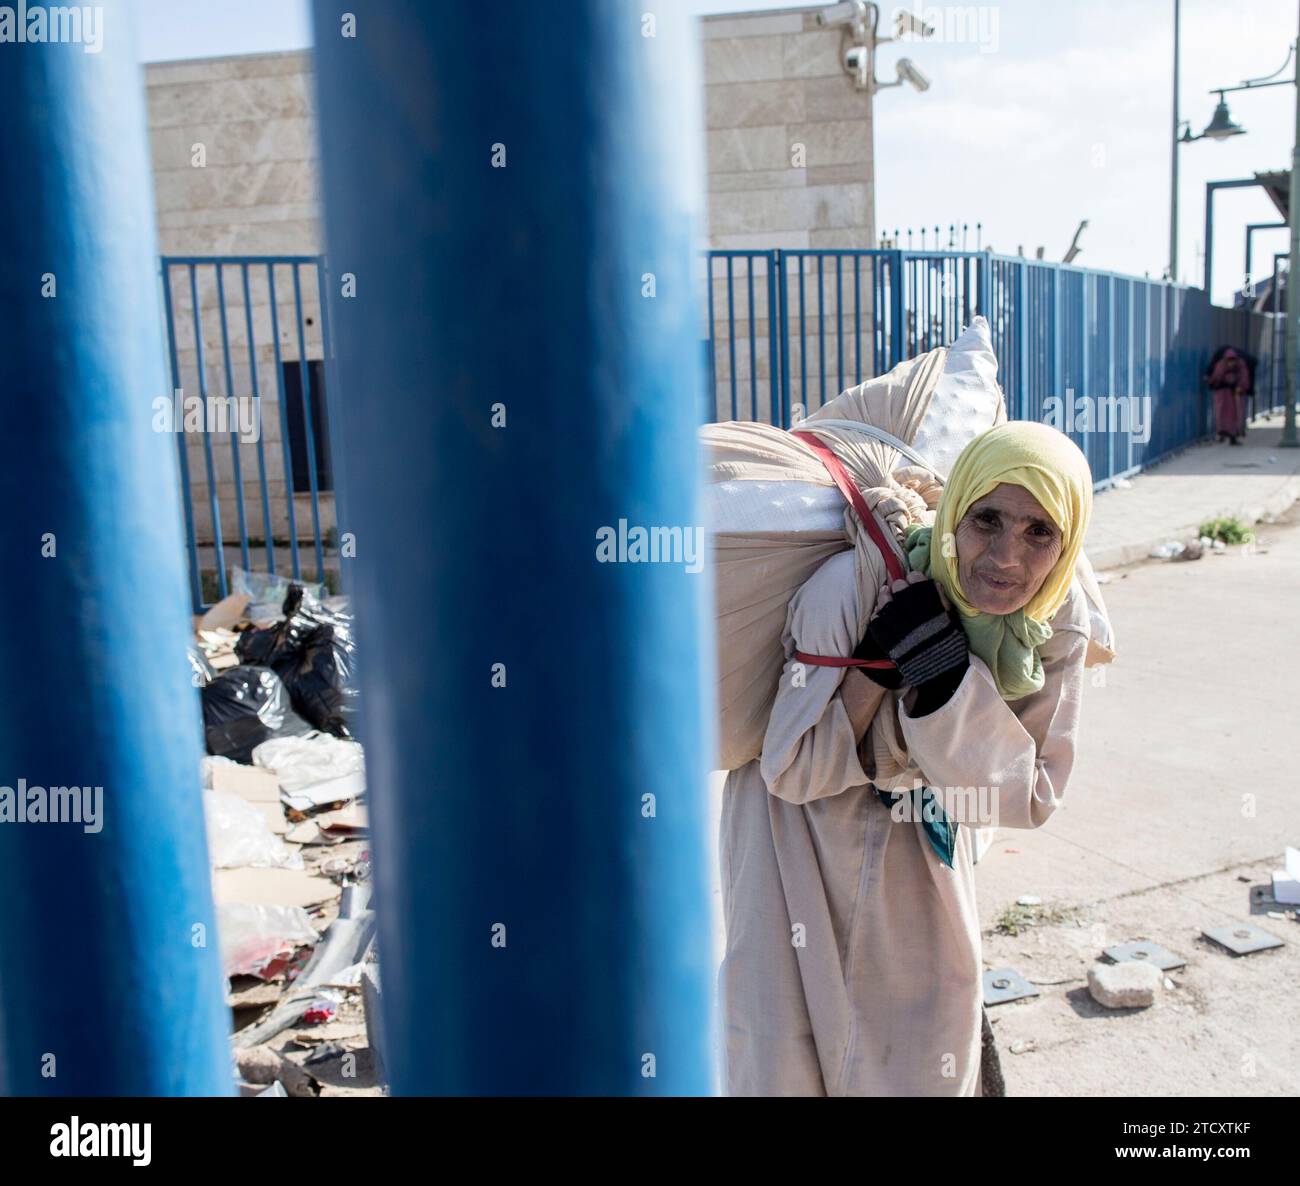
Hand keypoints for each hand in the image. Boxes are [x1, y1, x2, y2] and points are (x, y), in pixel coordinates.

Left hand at [866, 575, 967, 689]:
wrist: (941, 674)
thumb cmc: (950, 646)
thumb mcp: (951, 621)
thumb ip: (941, 602)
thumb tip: (932, 583)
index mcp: (933, 610)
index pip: (919, 585)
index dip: (915, 579)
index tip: (913, 578)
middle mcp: (916, 616)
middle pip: (901, 592)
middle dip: (899, 586)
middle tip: (898, 586)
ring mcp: (901, 629)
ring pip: (886, 606)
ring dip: (884, 598)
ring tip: (885, 594)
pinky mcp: (890, 643)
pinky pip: (877, 625)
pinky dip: (876, 618)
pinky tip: (878, 614)